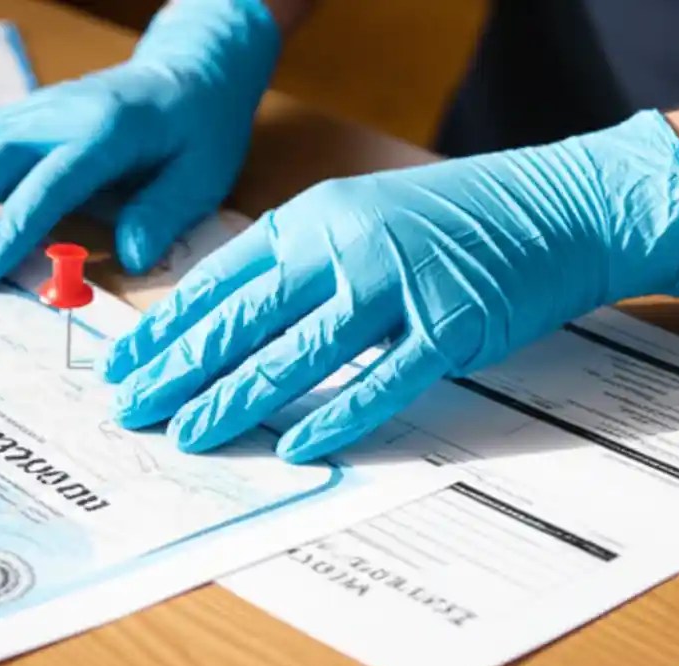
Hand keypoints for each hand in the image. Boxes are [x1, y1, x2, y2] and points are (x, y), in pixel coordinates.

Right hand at [0, 0, 278, 287]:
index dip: (10, 229)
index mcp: (104, 134)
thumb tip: (132, 256)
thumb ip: (165, 210)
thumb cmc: (197, 130)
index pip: (47, 184)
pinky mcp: (14, 116)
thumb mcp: (203, 172)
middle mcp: (54, 117)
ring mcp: (28, 113)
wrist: (187, 71)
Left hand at [102, 110, 678, 461]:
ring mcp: (397, 284)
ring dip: (236, 400)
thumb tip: (222, 325)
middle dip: (177, 370)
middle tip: (129, 408)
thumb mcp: (354, 220)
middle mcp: (343, 245)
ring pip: (297, 354)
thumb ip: (292, 266)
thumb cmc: (446, 221)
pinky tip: (295, 447)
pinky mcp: (449, 325)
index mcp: (311, 220)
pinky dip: (337, 417)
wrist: (557, 204)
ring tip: (186, 435)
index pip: (218, 281)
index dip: (165, 328)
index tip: (122, 364)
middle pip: (242, 319)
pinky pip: (381, 381)